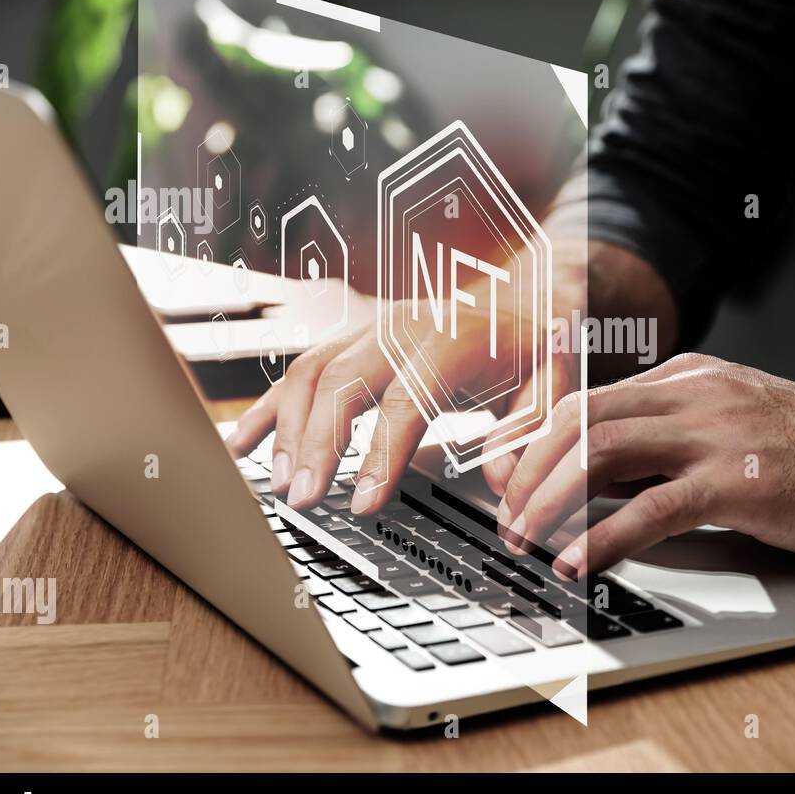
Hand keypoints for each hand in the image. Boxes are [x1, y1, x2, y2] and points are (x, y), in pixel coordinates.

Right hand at [225, 273, 579, 513]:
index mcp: (451, 341)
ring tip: (279, 484)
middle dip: (317, 444)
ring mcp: (369, 328)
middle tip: (303, 499)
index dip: (381, 454)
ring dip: (288, 429)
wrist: (520, 290)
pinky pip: (299, 368)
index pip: (406, 401)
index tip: (362, 503)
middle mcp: (401, 328)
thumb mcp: (552, 380)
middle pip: (343, 384)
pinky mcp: (351, 337)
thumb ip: (530, 427)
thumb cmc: (532, 342)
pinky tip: (242, 443)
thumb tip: (501, 478)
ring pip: (311, 373)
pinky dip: (268, 406)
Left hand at [496, 353, 794, 579]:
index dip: (534, 443)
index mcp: (690, 378)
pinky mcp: (742, 480)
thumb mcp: (737, 425)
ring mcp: (718, 432)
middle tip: (507, 519)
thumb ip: (672, 440)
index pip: (587, 400)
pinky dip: (600, 539)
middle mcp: (696, 393)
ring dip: (550, 502)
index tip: (507, 482)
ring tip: (525, 541)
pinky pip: (650, 509)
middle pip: (580, 421)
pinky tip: (577, 564)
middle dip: (527, 473)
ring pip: (601, 454)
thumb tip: (603, 477)